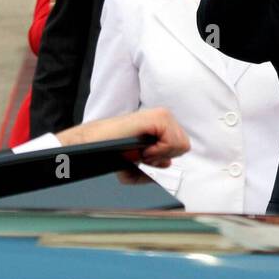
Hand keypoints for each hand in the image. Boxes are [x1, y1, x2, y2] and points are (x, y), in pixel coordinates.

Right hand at [54, 106, 191, 168]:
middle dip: (165, 156)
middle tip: (144, 155)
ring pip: (181, 144)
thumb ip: (156, 162)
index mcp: (160, 124)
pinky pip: (173, 142)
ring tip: (142, 151)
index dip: (165, 157)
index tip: (147, 158)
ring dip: (161, 154)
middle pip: (183, 145)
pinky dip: (159, 151)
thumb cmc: (111, 149)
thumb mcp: (137, 159)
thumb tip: (168, 163)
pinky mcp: (158, 118)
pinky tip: (143, 149)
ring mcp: (161, 115)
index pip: (180, 145)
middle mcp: (163, 117)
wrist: (95, 143)